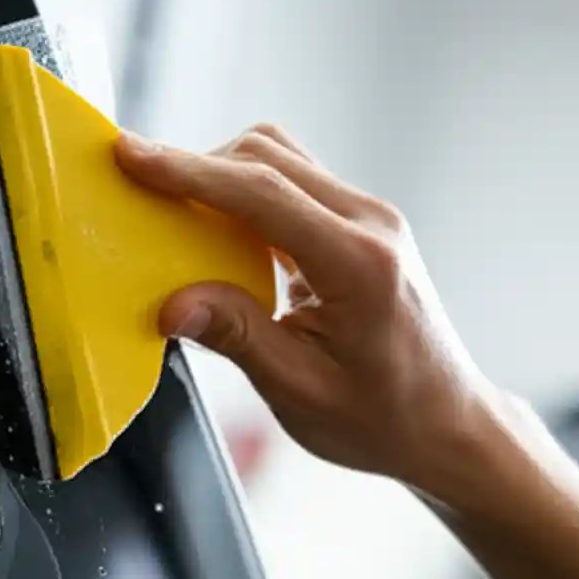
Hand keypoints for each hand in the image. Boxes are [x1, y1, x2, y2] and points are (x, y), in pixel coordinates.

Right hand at [116, 125, 504, 491]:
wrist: (448, 423)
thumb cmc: (382, 419)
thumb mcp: (300, 391)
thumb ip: (237, 337)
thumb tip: (171, 304)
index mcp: (359, 264)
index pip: (262, 192)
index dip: (188, 170)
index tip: (131, 155)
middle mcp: (370, 224)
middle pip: (269, 156)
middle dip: (196, 166)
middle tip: (137, 190)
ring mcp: (370, 218)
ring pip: (282, 159)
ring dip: (222, 175)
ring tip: (172, 211)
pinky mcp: (361, 224)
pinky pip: (295, 183)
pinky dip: (246, 193)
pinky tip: (217, 229)